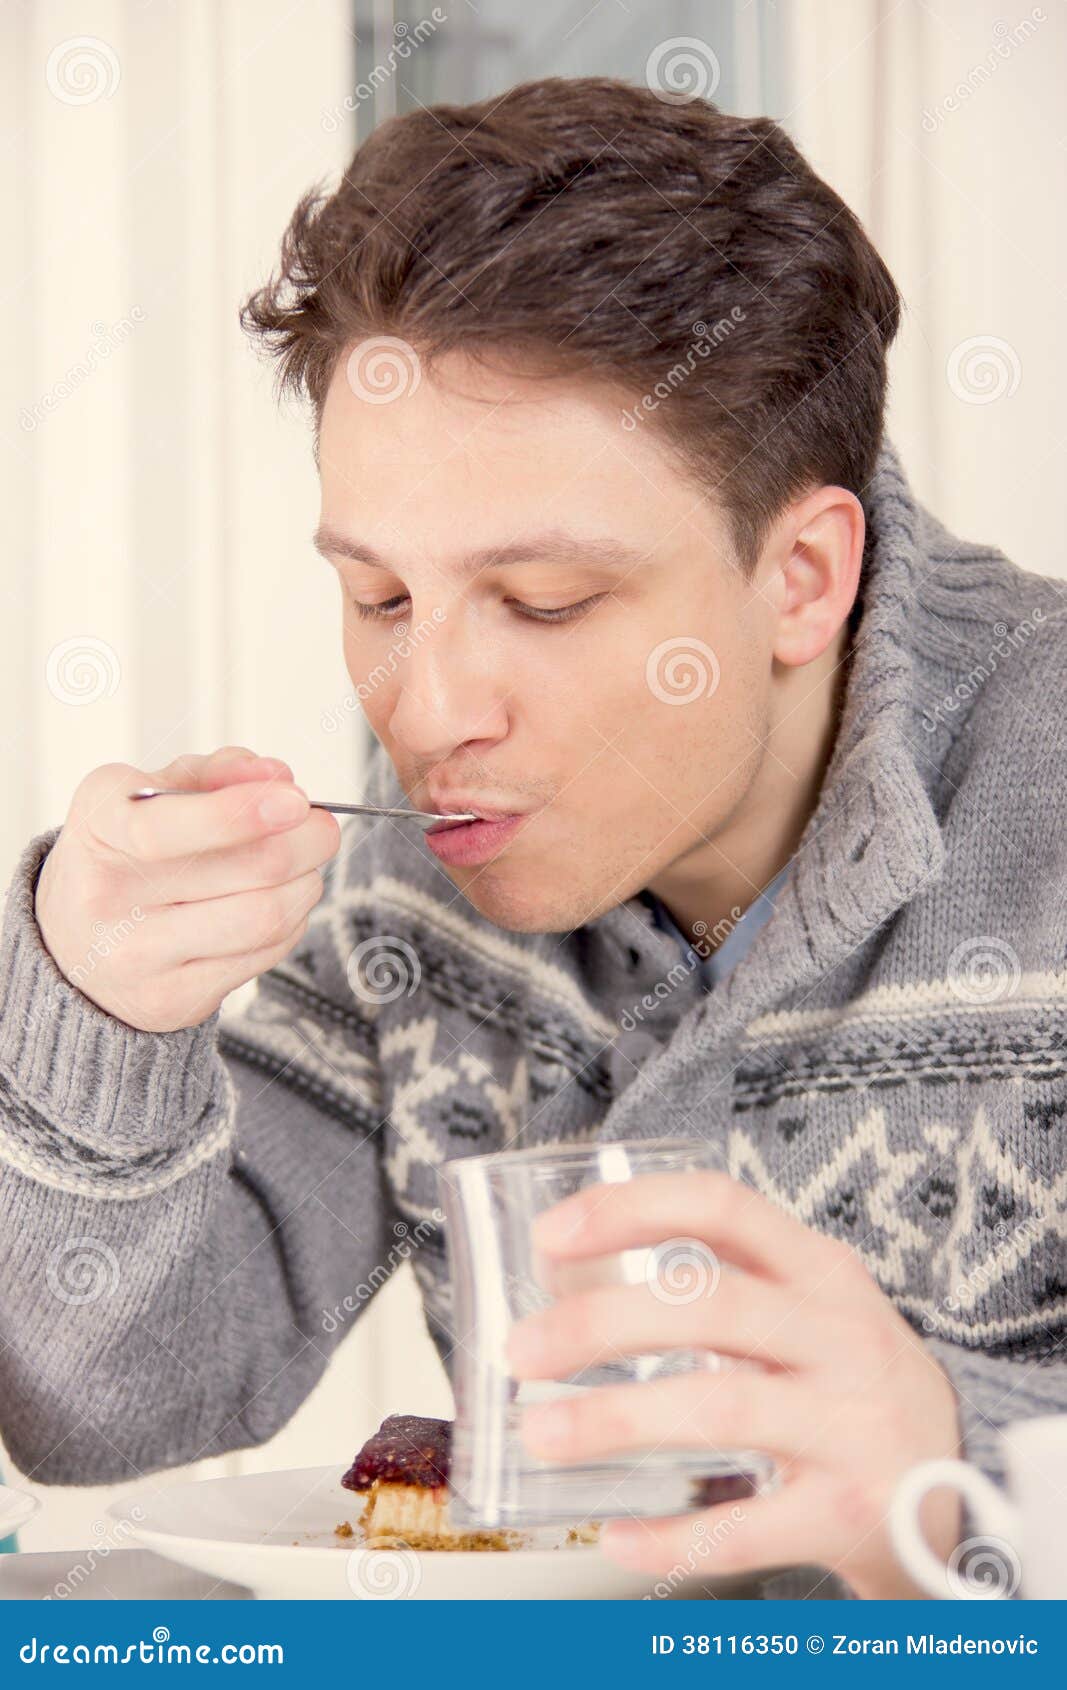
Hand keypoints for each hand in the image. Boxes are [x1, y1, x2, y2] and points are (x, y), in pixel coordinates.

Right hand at [35, 745, 340, 1032]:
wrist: (75, 941)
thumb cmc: (131, 851)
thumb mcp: (154, 793)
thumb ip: (216, 772)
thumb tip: (277, 776)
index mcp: (99, 827)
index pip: (165, 828)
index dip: (241, 814)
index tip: (295, 800)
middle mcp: (105, 896)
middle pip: (247, 870)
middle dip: (306, 842)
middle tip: (322, 828)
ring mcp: (136, 956)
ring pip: (265, 917)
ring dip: (306, 885)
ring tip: (304, 868)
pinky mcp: (171, 1000)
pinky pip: (264, 954)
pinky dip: (291, 923)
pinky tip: (278, 906)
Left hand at [507, 1170, 962, 1598]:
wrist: (960, 1486)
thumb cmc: (847, 1382)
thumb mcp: (806, 1308)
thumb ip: (715, 1281)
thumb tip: (570, 1271)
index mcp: (820, 1270)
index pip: (722, 1206)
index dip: (630, 1210)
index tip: (552, 1236)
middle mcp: (841, 1335)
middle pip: (708, 1304)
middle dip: (600, 1324)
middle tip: (525, 1352)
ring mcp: (851, 1424)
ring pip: (719, 1408)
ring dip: (615, 1420)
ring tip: (543, 1432)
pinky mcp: (850, 1512)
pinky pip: (745, 1527)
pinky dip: (670, 1536)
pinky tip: (615, 1533)